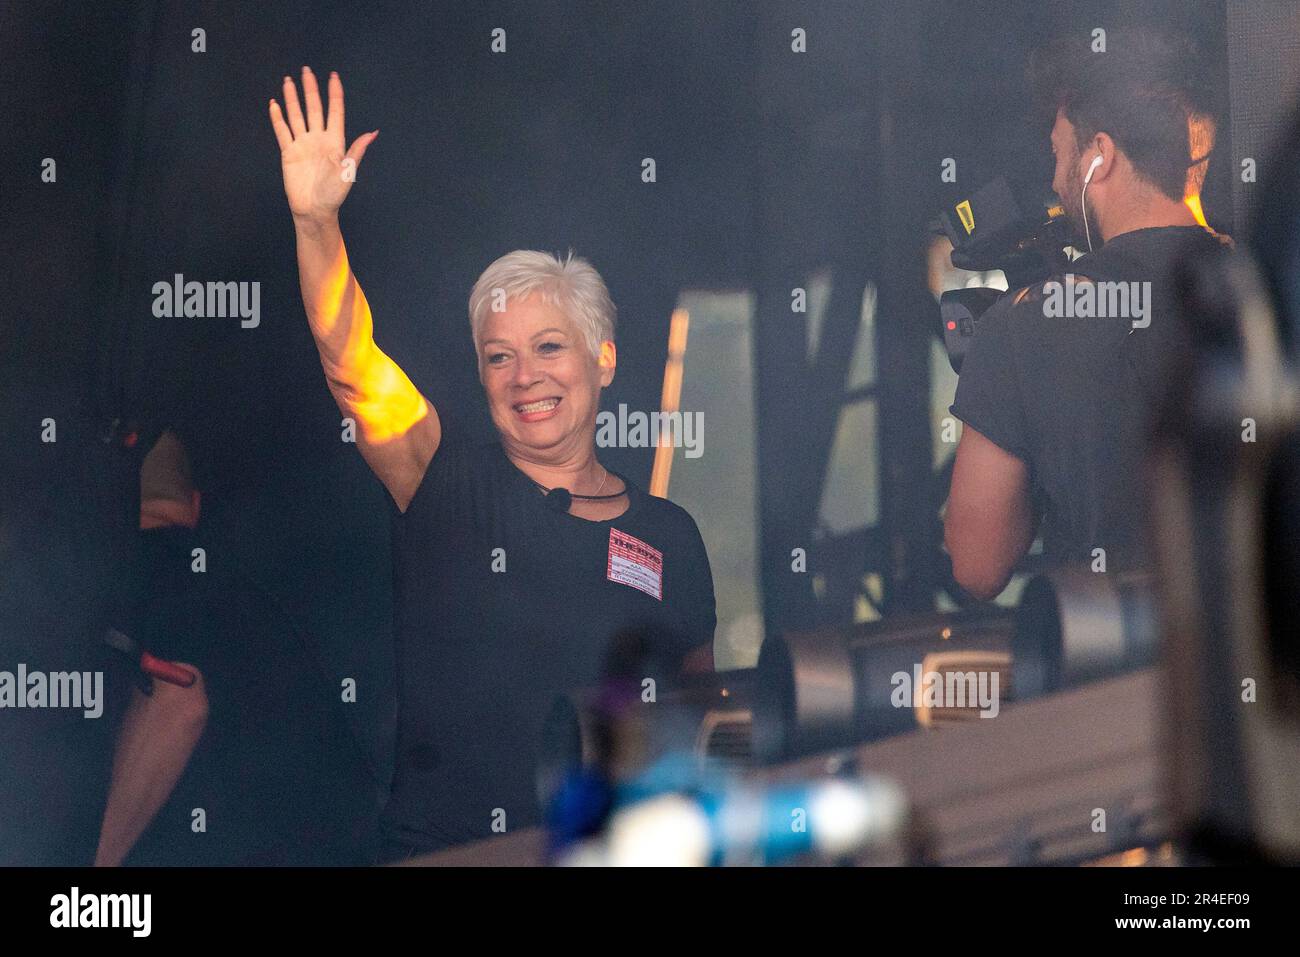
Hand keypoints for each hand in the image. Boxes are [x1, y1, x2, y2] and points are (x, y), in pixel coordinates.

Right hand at [268, 66, 376, 223]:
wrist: (314, 211)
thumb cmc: (334, 195)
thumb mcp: (348, 172)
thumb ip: (357, 150)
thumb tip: (373, 133)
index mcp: (335, 142)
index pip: (335, 111)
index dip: (334, 93)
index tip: (333, 76)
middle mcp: (319, 139)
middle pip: (314, 108)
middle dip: (310, 89)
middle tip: (306, 70)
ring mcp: (303, 144)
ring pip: (297, 115)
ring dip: (292, 98)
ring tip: (289, 80)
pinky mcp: (288, 152)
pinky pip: (282, 131)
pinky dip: (277, 117)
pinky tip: (275, 104)